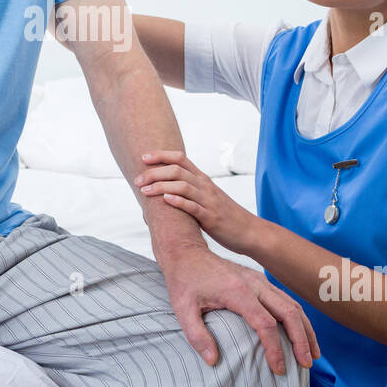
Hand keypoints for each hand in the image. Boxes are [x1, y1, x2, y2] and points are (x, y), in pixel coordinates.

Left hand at [135, 149, 256, 255]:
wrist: (249, 231)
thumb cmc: (224, 215)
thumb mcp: (207, 197)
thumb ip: (190, 190)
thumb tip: (165, 189)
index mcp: (203, 179)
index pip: (180, 158)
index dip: (160, 155)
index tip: (143, 158)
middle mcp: (205, 186)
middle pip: (177, 170)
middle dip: (154, 173)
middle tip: (138, 180)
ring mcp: (209, 201)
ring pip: (183, 186)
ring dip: (161, 186)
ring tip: (145, 191)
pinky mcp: (211, 217)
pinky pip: (193, 207)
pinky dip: (178, 202)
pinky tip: (165, 200)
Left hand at [156, 243, 319, 373]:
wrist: (187, 252)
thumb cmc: (184, 281)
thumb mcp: (182, 309)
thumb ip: (197, 336)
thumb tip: (213, 361)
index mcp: (238, 292)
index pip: (265, 324)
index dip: (275, 348)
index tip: (279, 368)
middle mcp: (254, 284)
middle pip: (288, 313)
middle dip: (301, 340)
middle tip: (306, 364)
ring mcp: (260, 280)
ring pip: (292, 305)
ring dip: (305, 329)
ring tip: (312, 354)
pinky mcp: (260, 280)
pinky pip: (286, 299)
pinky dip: (298, 318)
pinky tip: (301, 333)